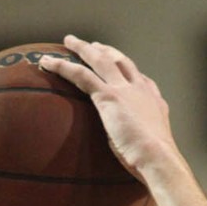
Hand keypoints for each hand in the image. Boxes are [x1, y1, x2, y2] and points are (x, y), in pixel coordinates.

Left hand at [39, 36, 176, 178]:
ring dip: (82, 48)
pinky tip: (49, 63)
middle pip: (120, 60)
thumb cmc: (156, 164)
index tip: (119, 64)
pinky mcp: (109, 96)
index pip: (139, 77)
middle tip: (93, 45)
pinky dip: (63, 67)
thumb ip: (142, 145)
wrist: (158, 158)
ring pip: (100, 60)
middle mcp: (140, 88)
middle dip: (106, 51)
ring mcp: (124, 89)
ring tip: (68, 41)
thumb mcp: (153, 149)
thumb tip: (137, 159)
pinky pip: (82, 75)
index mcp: (153, 100)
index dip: (127, 70)